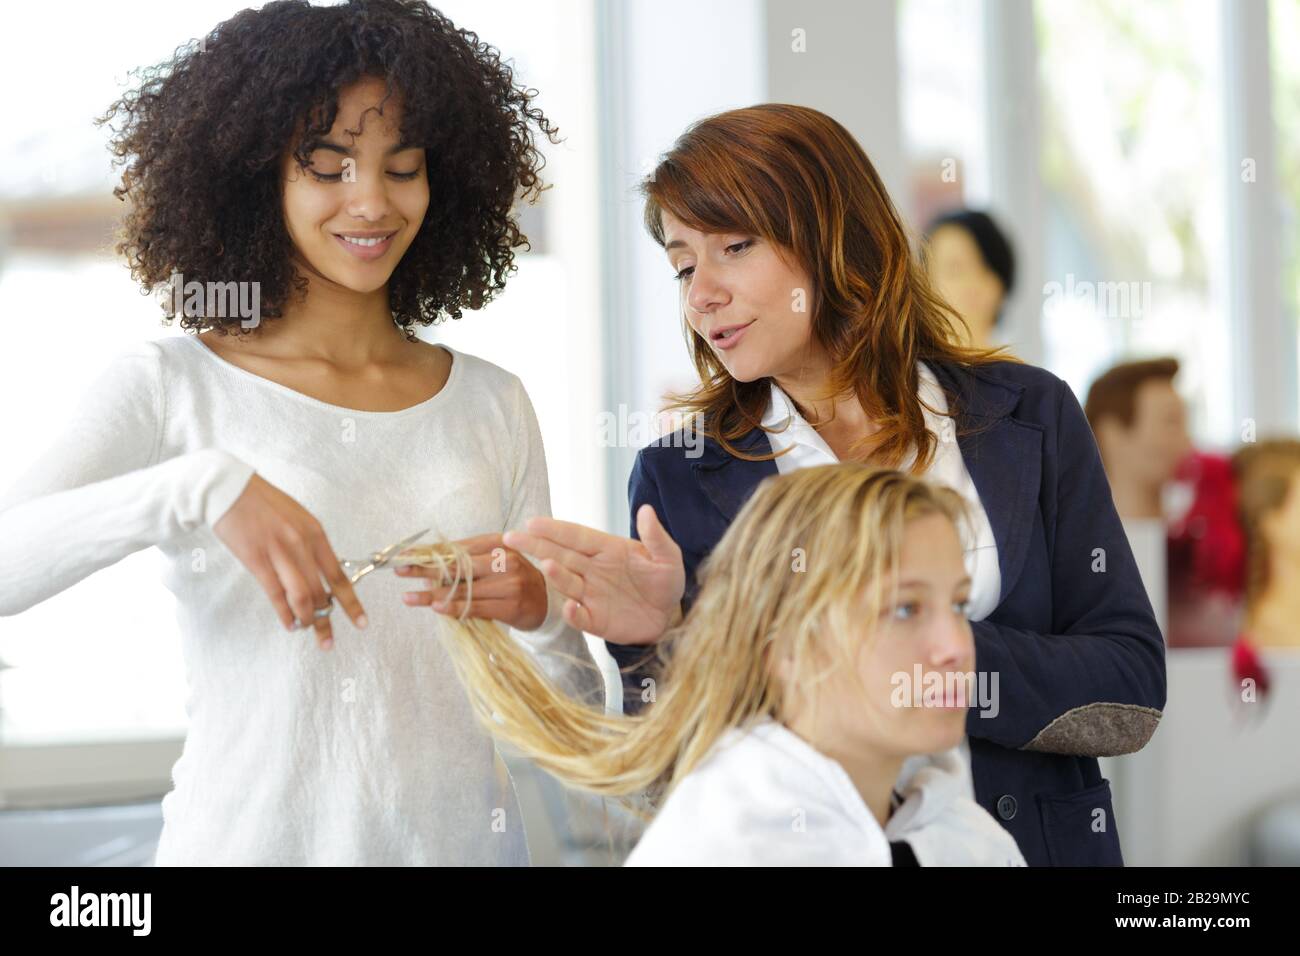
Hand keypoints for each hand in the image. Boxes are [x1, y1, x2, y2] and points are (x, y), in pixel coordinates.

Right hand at [212, 473, 366, 650]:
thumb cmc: (264, 503)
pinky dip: (285, 613)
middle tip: (328, 640)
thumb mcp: (298, 517)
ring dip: (307, 620)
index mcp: (316, 533)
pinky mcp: (257, 561)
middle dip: (327, 619)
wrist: (229, 489)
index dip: (351, 603)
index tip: (361, 622)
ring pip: (302, 597)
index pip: (339, 575)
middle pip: (322, 592)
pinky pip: (276, 595)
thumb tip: (320, 572)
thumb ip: (310, 543)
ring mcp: (280, 553)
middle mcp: (302, 545)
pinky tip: (289, 624)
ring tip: (307, 630)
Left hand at [395, 533, 547, 630]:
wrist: (548, 601)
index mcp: (498, 543)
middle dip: (426, 569)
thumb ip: (467, 559)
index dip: (430, 551)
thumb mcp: (494, 560)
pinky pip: (475, 607)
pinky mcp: (511, 605)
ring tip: (409, 597)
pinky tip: (435, 608)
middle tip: (400, 571)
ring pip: (464, 589)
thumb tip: (427, 561)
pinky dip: (454, 608)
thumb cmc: (514, 578)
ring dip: (433, 595)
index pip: (457, 547)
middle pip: (458, 566)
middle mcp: (505, 560)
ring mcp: (510, 583)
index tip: (406, 554)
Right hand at [501, 503, 684, 645]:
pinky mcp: (595, 620)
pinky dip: (572, 613)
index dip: (555, 529)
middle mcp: (592, 570)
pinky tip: (569, 607)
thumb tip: (646, 509)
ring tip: (547, 565)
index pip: (576, 536)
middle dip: (536, 545)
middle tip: (511, 537)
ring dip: (556, 575)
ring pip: (567, 582)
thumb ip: (656, 536)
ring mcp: (591, 595)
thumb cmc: (665, 581)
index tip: (532, 522)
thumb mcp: (668, 556)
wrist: (670, 616)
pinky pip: (579, 616)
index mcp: (606, 549)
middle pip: (560, 555)